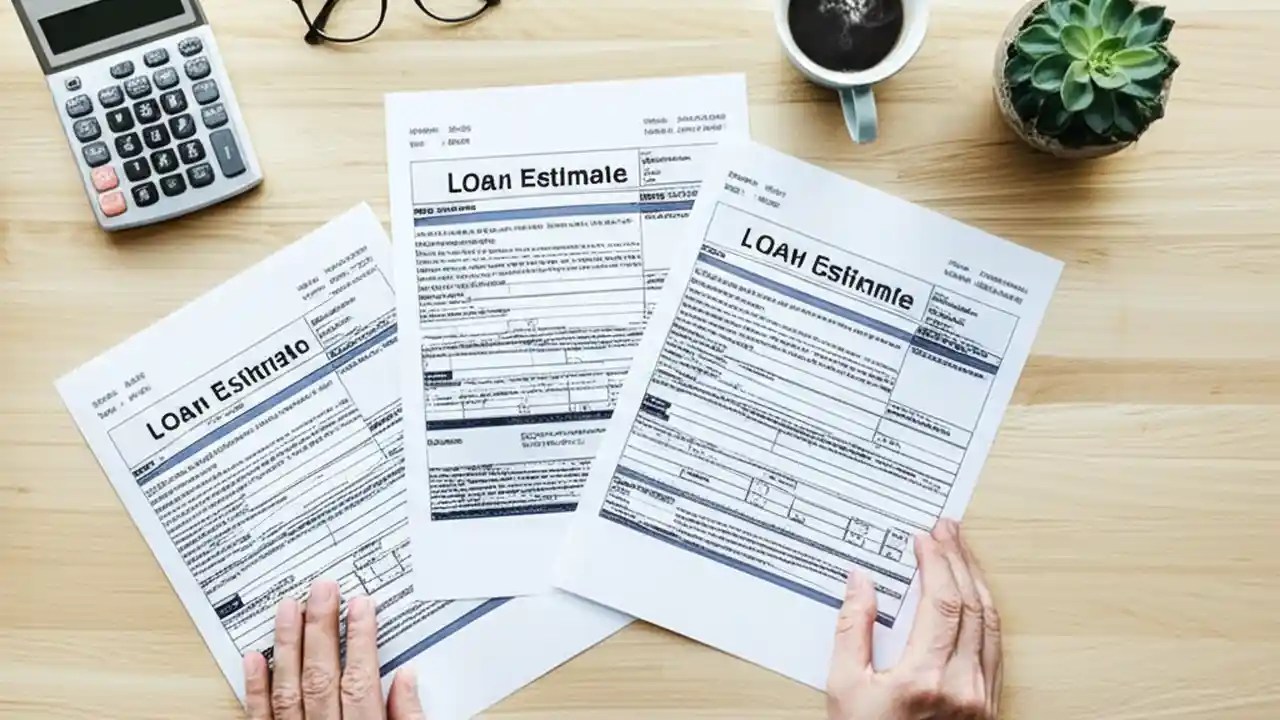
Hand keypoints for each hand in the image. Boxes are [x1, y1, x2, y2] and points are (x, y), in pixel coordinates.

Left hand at [242, 580, 425, 719]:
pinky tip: (255, 657)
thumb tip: (408, 678)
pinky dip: (256, 687)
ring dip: (288, 645)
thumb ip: (409, 716)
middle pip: (322, 676)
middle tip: (324, 589)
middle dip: (322, 628)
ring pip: (289, 689)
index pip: (360, 680)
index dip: (362, 639)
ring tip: (289, 607)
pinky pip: (261, 717)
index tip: (362, 605)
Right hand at [827, 520, 1002, 719]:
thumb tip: (860, 583)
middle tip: (946, 531)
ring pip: (990, 623)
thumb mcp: (844, 690)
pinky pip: (995, 647)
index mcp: (925, 679)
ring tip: (962, 552)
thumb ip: (852, 631)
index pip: (941, 601)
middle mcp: (963, 687)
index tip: (925, 538)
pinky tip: (974, 597)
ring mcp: (981, 698)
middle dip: (958, 560)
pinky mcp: (989, 707)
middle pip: (971, 605)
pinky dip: (985, 613)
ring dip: (977, 581)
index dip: (936, 561)